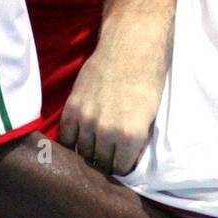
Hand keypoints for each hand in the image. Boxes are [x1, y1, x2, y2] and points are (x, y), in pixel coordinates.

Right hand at [58, 39, 165, 175]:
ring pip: (83, 152)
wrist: (131, 47)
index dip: (123, 169)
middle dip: (106, 164)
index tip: (121, 165)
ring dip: (89, 154)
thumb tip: (128, 163)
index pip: (121, 169)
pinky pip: (66, 137)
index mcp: (131, 136)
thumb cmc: (148, 79)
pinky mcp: (72, 108)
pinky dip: (71, 142)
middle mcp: (107, 131)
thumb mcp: (151, 116)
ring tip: (94, 151)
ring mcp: (87, 120)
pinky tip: (77, 142)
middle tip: (108, 160)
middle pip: (101, 164)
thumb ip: (137, 142)